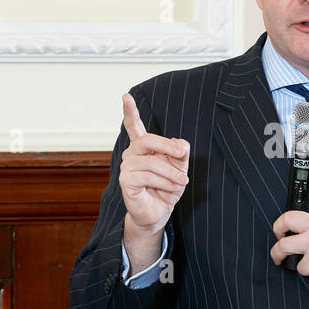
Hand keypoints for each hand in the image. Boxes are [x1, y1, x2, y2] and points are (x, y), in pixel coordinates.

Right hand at [118, 93, 189, 235]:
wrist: (159, 212)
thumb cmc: (167, 187)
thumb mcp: (179, 167)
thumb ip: (180, 153)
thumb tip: (179, 143)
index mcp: (143, 147)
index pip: (133, 125)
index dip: (130, 111)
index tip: (126, 96)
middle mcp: (132, 153)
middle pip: (147, 139)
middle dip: (167, 146)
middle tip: (182, 153)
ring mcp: (127, 166)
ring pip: (152, 162)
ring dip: (171, 172)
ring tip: (181, 181)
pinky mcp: (125, 181)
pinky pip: (148, 176)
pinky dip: (164, 182)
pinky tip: (171, 188)